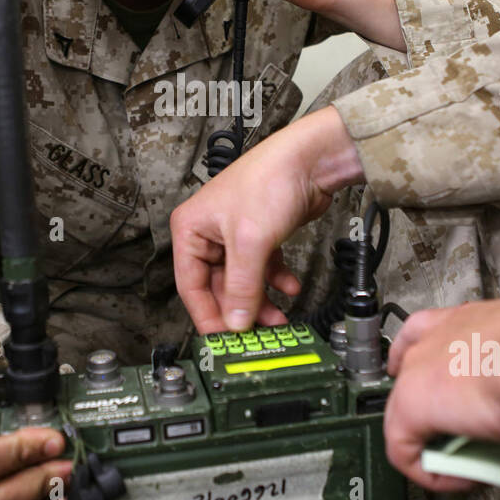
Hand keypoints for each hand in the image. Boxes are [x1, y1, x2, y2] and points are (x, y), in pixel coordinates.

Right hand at [171, 106, 364, 331]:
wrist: (309, 159)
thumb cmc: (269, 180)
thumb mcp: (250, 242)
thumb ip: (242, 287)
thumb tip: (235, 322)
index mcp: (190, 229)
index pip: (190, 285)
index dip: (207, 315)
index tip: (223, 339)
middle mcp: (208, 232)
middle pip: (218, 286)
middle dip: (239, 309)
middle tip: (255, 333)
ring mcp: (235, 234)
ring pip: (242, 281)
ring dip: (260, 300)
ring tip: (278, 317)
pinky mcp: (259, 235)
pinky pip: (262, 269)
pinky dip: (276, 281)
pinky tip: (290, 288)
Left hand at [383, 292, 499, 491]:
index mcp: (474, 318)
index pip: (433, 328)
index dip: (427, 353)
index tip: (435, 372)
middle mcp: (439, 336)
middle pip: (410, 366)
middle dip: (426, 398)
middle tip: (456, 427)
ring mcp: (419, 367)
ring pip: (405, 409)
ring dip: (432, 437)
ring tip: (467, 458)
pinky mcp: (411, 404)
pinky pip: (404, 448)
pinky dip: (429, 469)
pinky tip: (458, 478)